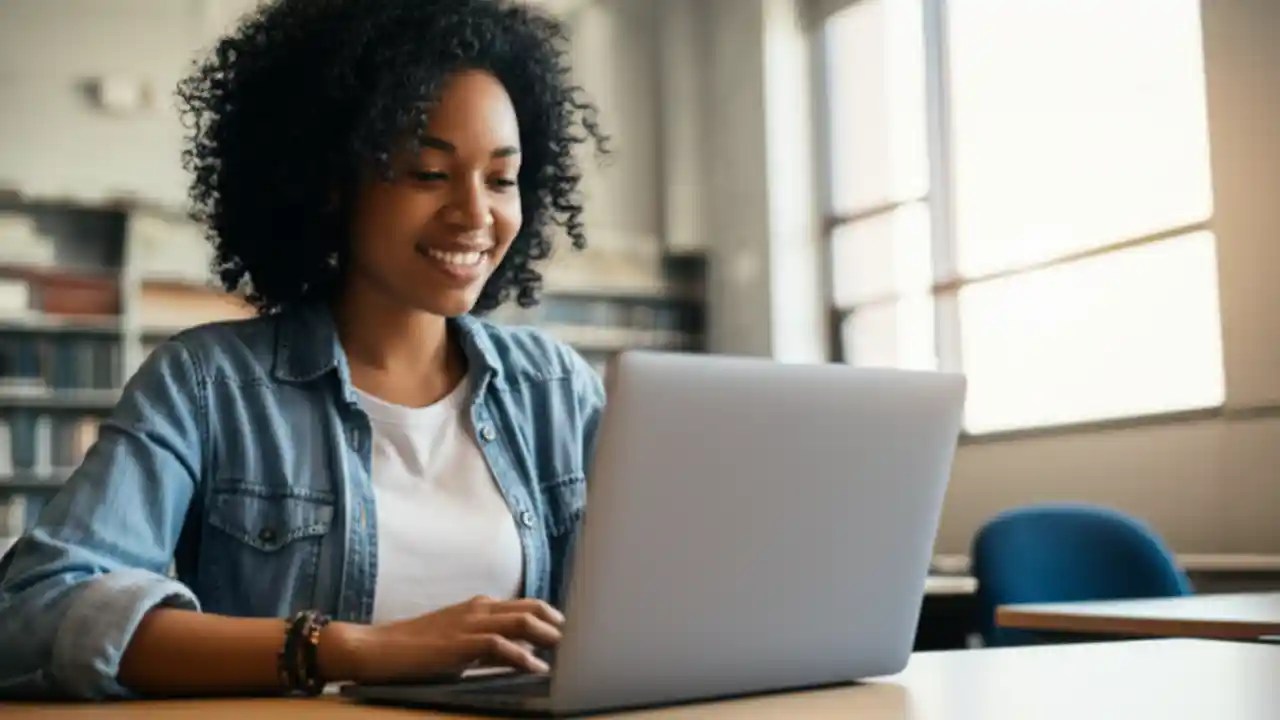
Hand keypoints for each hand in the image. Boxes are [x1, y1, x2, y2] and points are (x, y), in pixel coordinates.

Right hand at [319, 595, 564, 683]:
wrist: (376, 648)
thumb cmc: (413, 648)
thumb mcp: (454, 640)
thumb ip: (483, 643)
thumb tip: (515, 655)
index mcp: (478, 606)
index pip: (524, 604)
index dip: (550, 616)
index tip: (567, 631)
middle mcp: (478, 609)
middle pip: (531, 607)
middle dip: (557, 622)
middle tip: (575, 641)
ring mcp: (470, 625)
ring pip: (522, 622)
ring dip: (548, 637)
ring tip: (565, 652)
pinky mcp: (461, 645)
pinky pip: (502, 647)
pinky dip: (524, 657)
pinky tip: (537, 669)